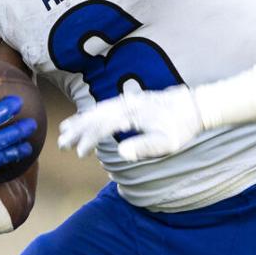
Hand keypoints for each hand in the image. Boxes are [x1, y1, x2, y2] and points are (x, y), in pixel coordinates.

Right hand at [58, 85, 206, 161]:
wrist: (195, 106)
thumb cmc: (182, 127)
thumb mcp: (167, 143)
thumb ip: (144, 147)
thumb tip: (121, 152)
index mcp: (132, 114)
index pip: (103, 127)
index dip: (89, 140)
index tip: (79, 154)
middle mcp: (127, 104)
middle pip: (95, 116)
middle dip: (77, 131)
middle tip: (60, 145)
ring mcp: (129, 100)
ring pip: (98, 110)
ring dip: (80, 121)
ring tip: (64, 131)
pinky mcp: (132, 100)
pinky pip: (106, 106)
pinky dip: (92, 113)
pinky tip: (86, 119)